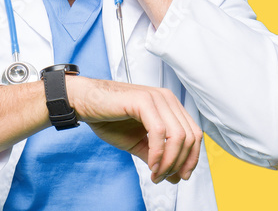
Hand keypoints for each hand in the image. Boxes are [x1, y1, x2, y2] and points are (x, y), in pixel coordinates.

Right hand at [66, 75, 201, 183]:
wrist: (83, 103)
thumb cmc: (108, 119)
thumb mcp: (137, 143)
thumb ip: (157, 157)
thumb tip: (175, 177)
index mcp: (170, 106)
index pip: (194, 134)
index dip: (191, 159)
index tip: (179, 177)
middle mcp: (167, 99)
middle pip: (189, 137)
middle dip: (179, 163)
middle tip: (163, 178)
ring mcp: (156, 98)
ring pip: (177, 136)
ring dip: (169, 161)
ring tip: (156, 174)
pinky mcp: (143, 101)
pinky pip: (159, 132)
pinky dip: (158, 153)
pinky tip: (151, 164)